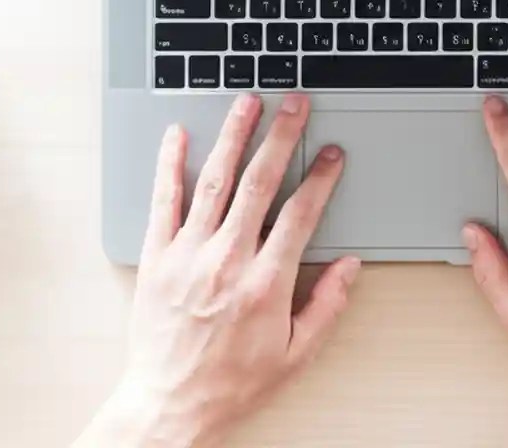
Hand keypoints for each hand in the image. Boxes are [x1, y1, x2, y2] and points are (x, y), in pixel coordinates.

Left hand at [76, 93, 359, 447]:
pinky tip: (178, 136)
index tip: (333, 153)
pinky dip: (169, 165)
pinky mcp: (157, 257)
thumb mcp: (296, 355)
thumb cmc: (232, 384)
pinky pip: (163, 202)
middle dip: (281, 136)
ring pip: (213, 181)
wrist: (170, 404)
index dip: (321, 177)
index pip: (301, 214)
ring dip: (233, 137)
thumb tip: (350, 267)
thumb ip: (327, 307)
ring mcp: (188, 255)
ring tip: (246, 103)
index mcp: (266, 283)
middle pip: (259, 183)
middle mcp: (227, 260)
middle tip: (295, 103)